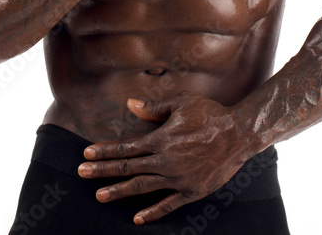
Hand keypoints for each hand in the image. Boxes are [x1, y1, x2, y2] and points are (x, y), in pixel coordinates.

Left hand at [78, 93, 250, 224]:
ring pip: (142, 187)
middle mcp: (166, 161)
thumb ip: (153, 109)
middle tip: (81, 173)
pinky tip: (136, 218)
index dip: (104, 150)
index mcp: (161, 139)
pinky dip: (152, 212)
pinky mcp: (192, 191)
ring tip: (100, 195)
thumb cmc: (209, 114)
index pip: (125, 148)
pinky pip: (168, 204)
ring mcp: (178, 178)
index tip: (86, 152)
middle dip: (102, 170)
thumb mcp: (181, 104)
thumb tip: (130, 105)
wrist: (239, 134)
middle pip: (127, 168)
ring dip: (119, 191)